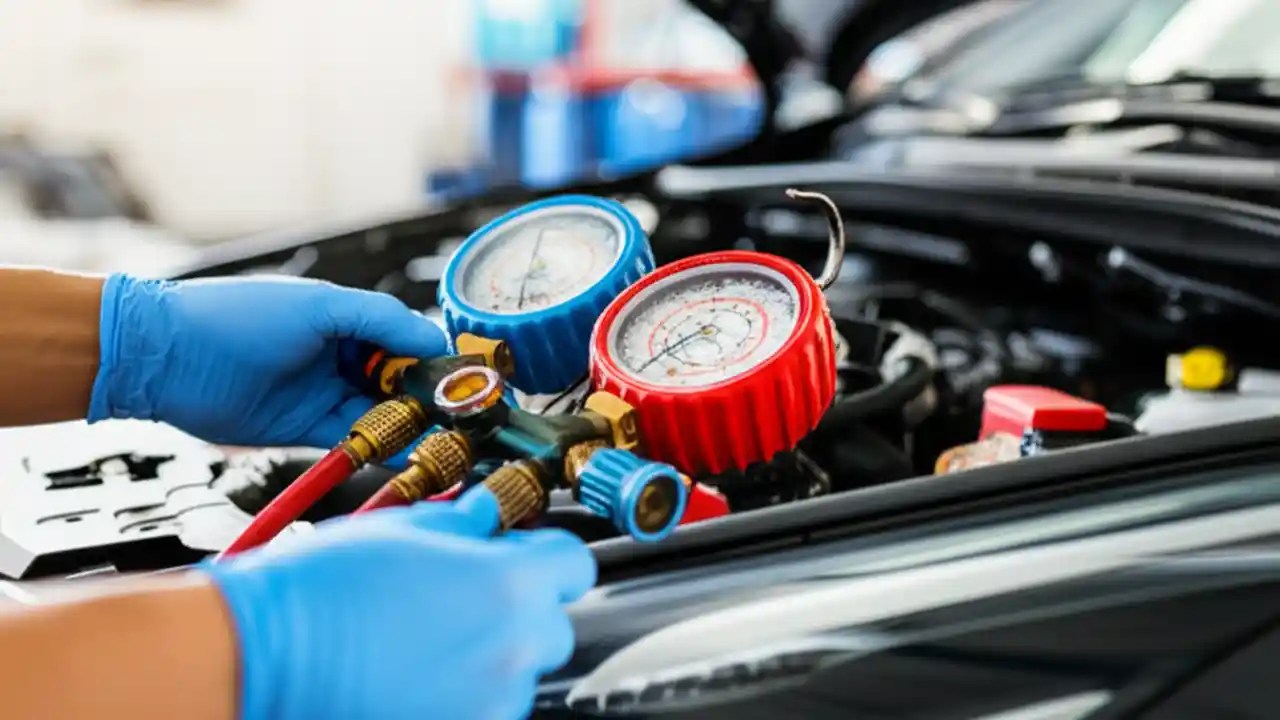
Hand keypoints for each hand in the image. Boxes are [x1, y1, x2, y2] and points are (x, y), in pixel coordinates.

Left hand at [88, 274, 444, 447]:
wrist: (166, 357)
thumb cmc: (235, 316)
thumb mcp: (319, 306)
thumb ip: (381, 320)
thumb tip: (435, 340)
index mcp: (348, 318)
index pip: (409, 340)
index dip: (437, 361)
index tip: (467, 381)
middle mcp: (340, 355)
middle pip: (401, 381)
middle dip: (430, 399)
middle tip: (461, 418)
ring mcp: (324, 393)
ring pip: (382, 414)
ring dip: (411, 427)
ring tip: (443, 440)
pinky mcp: (306, 429)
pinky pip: (355, 440)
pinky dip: (381, 448)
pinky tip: (407, 453)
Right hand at [200, 489, 595, 719]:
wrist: (266, 653)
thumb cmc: (324, 589)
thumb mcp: (406, 530)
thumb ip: (466, 525)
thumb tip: (487, 519)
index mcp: (511, 586)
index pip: (573, 563)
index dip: (544, 553)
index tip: (521, 552)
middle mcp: (514, 649)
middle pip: (550, 623)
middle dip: (518, 608)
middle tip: (462, 596)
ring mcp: (490, 701)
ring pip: (517, 671)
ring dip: (488, 654)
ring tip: (424, 637)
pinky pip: (482, 706)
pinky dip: (461, 692)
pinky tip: (414, 671)